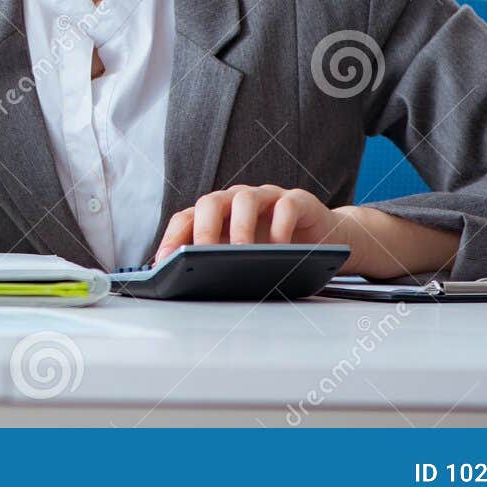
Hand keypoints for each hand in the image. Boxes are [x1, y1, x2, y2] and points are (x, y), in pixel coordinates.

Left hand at [153, 184, 346, 262]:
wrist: (323, 238)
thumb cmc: (274, 250)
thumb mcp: (242, 260)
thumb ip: (219, 266)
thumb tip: (190, 287)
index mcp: (217, 215)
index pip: (186, 218)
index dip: (172, 237)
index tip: (164, 262)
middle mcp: (236, 201)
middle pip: (211, 203)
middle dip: (203, 231)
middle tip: (202, 257)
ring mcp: (266, 198)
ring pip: (245, 199)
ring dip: (240, 227)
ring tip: (241, 254)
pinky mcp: (297, 201)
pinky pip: (286, 205)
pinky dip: (281, 226)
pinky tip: (281, 248)